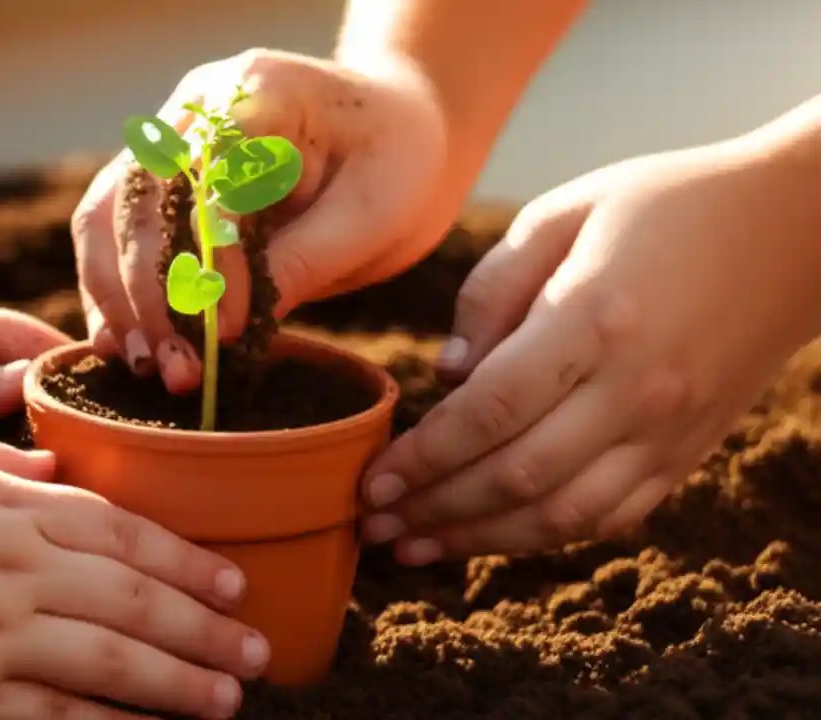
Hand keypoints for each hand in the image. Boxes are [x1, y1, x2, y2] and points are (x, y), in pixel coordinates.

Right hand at [0, 438, 264, 718]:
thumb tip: (58, 468)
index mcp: (12, 510)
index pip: (124, 532)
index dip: (188, 560)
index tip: (234, 584)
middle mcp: (18, 573)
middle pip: (135, 599)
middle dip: (205, 628)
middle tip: (256, 651)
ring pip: (112, 663)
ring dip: (180, 682)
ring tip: (227, 697)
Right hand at [73, 48, 447, 391]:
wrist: (400, 130)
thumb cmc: (399, 163)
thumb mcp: (374, 214)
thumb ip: (302, 261)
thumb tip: (225, 326)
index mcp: (256, 93)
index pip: (207, 185)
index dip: (212, 265)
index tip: (230, 333)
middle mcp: (195, 107)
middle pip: (135, 199)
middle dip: (147, 294)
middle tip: (176, 369)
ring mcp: (169, 140)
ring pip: (105, 216)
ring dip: (114, 297)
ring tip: (143, 365)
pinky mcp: (160, 180)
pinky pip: (112, 232)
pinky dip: (112, 291)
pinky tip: (122, 345)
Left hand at [360, 138, 820, 562]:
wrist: (796, 230)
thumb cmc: (665, 207)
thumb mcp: (564, 212)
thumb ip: (491, 289)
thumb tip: (447, 376)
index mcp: (595, 318)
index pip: (490, 410)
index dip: (424, 456)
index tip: (372, 479)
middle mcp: (635, 388)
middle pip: (514, 475)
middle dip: (433, 508)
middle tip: (372, 524)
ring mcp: (668, 430)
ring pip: (559, 514)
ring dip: (479, 540)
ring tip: (414, 548)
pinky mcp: (688, 453)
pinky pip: (609, 516)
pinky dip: (543, 537)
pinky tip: (491, 538)